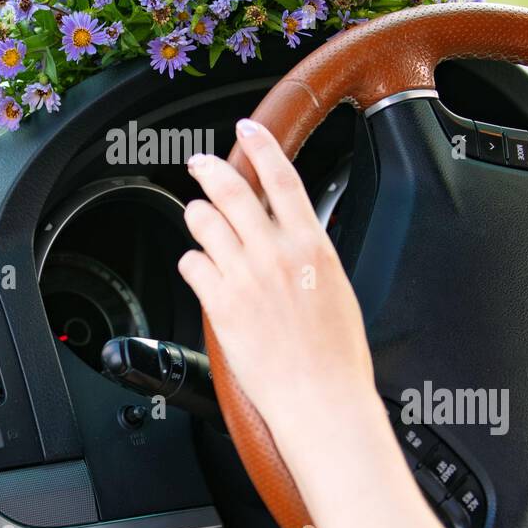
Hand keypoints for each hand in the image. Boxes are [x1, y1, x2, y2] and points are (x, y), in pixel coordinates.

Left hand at [180, 117, 475, 527]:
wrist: (321, 399)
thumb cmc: (336, 355)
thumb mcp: (336, 287)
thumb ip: (309, 255)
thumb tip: (292, 235)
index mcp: (312, 246)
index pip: (282, 178)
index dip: (262, 146)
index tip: (248, 128)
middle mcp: (275, 254)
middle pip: (231, 190)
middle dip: (209, 169)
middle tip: (200, 163)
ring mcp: (244, 276)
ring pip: (203, 222)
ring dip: (198, 218)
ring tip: (202, 225)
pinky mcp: (218, 303)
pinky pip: (191, 263)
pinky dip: (193, 263)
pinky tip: (203, 273)